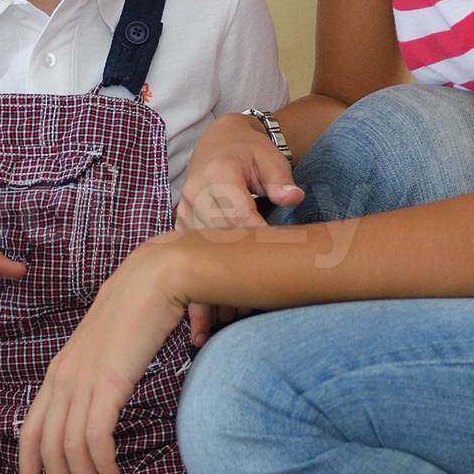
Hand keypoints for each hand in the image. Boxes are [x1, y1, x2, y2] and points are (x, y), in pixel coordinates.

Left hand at [17, 244, 188, 473]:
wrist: (154, 278)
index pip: (28, 433)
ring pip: (69, 453)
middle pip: (45, 451)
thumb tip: (103, 414)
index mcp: (56, 374)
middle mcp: (60, 379)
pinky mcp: (107, 383)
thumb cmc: (136, 314)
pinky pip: (96, 440)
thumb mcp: (105, 354)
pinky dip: (104, 469)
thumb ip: (96, 383)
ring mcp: (81, 381)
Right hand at [175, 113, 296, 344]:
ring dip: (208, 294)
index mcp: (217, 175)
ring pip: (195, 260)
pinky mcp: (180, 229)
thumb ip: (280, 179)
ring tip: (219, 330)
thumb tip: (293, 197)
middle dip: (228, 280)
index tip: (265, 273)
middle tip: (245, 314)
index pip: (234, 215)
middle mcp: (194, 195)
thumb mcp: (269, 158)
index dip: (250, 244)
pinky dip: (195, 294)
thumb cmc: (251, 153)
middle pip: (211, 244)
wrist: (219, 144)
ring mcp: (184, 213)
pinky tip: (200, 327)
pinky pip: (186, 265)